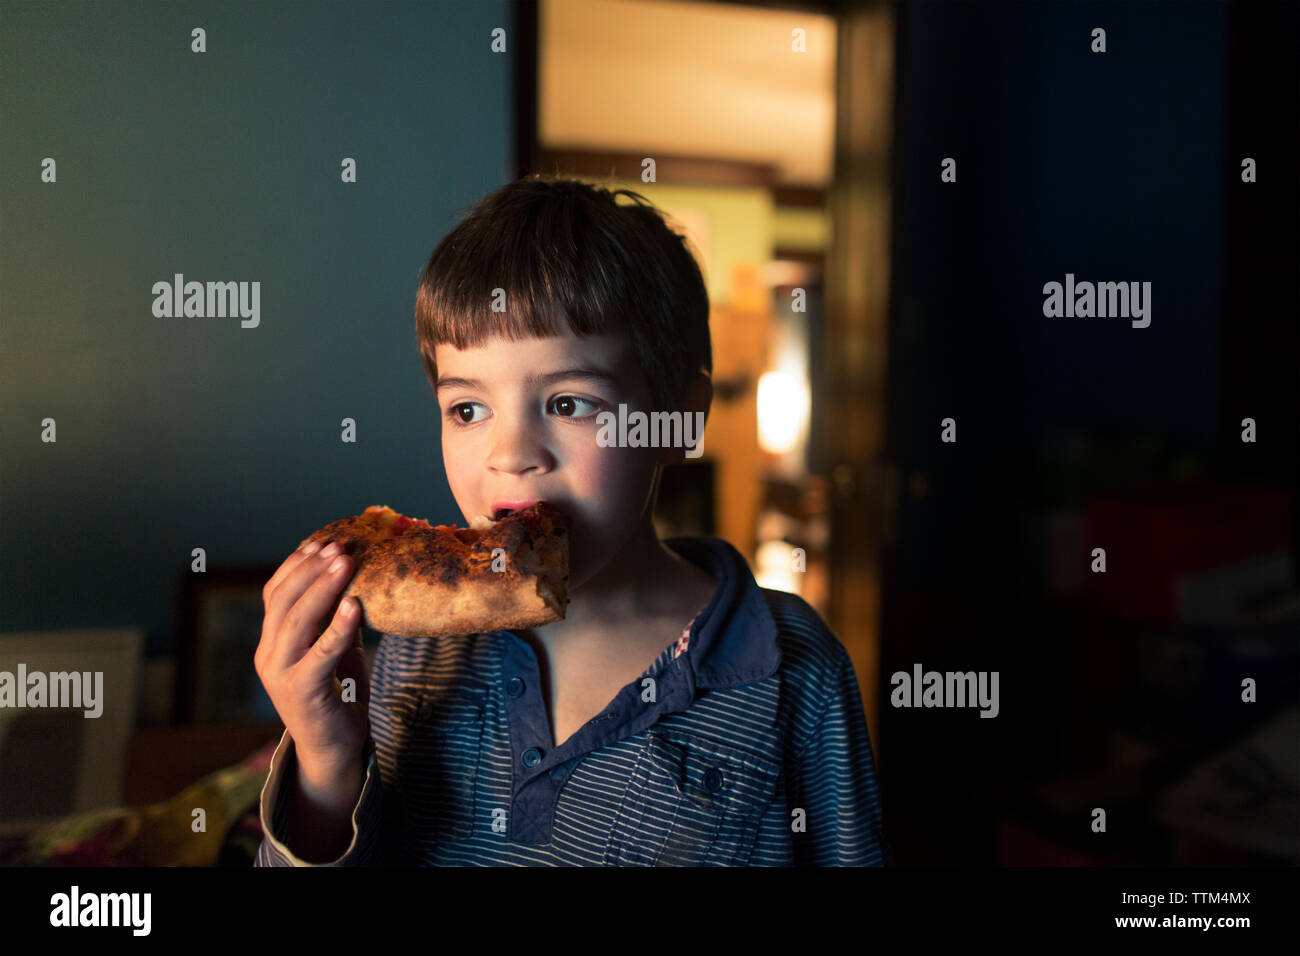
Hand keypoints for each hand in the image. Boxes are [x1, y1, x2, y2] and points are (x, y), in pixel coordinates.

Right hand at [254, 540, 370, 778]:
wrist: (335, 750)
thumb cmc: (340, 696)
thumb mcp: (338, 649)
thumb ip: (339, 619)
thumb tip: (359, 577)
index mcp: (272, 642)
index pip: (274, 593)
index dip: (296, 565)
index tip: (322, 542)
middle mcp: (268, 654)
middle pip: (281, 600)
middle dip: (310, 570)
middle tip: (338, 547)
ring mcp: (280, 674)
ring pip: (295, 621)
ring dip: (322, 588)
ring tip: (346, 563)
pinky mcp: (300, 691)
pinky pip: (319, 653)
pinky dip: (337, 627)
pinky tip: (354, 605)